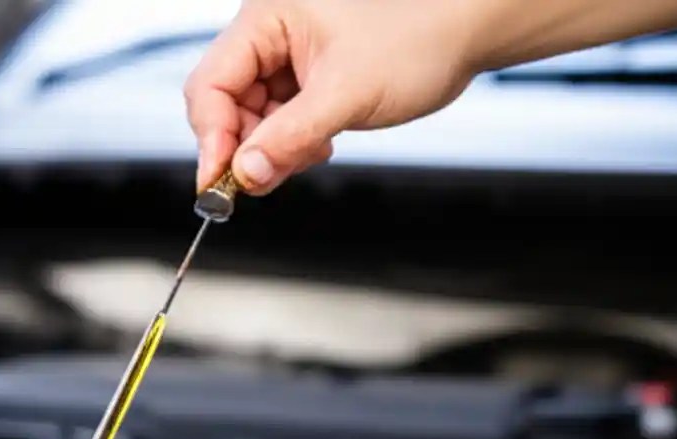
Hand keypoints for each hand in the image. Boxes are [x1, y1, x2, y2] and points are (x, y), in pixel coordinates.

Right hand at [185, 0, 476, 194]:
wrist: (464, 33)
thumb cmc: (418, 38)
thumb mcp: (347, 95)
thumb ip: (289, 137)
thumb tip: (245, 172)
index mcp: (268, 18)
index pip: (212, 84)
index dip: (211, 136)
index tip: (218, 180)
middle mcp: (271, 33)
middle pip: (225, 103)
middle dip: (242, 146)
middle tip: (258, 182)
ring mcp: (288, 56)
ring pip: (251, 116)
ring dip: (269, 149)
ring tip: (306, 155)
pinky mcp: (306, 77)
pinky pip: (277, 118)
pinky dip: (289, 143)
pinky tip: (316, 146)